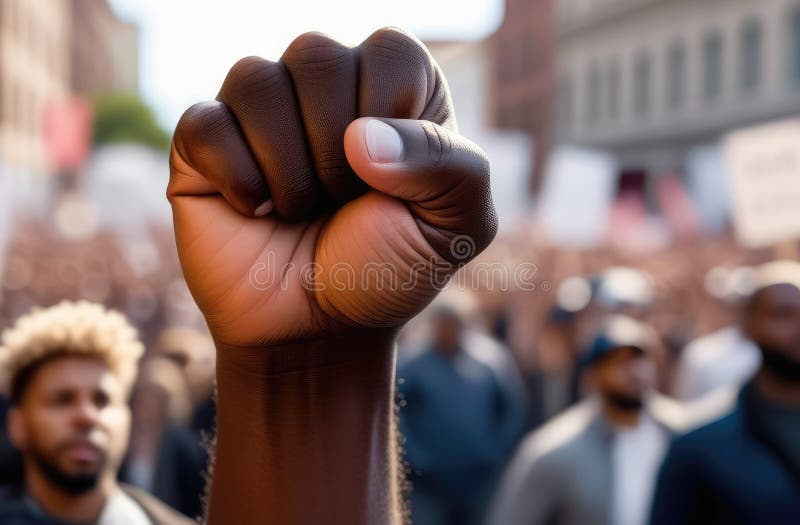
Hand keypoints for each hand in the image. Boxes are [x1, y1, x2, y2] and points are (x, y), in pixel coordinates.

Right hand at [168, 27, 495, 348]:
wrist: (320, 330)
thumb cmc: (389, 268)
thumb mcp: (455, 227)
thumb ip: (452, 168)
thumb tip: (361, 137)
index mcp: (392, 86)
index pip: (389, 51)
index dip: (389, 122)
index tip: (388, 183)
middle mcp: (324, 83)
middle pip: (316, 56)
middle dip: (335, 155)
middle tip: (339, 203)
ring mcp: (260, 110)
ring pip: (256, 80)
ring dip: (288, 170)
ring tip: (298, 209)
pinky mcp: (205, 143)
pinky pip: (205, 125)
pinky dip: (236, 178)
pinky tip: (256, 211)